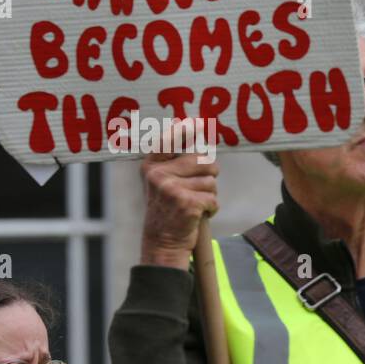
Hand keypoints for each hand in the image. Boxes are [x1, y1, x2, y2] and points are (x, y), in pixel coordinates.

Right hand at [139, 122, 219, 269]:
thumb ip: (177, 164)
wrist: (163, 242)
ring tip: (194, 204)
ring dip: (209, 195)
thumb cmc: (169, 210)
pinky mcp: (186, 203)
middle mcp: (158, 174)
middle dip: (210, 172)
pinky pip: (213, 199)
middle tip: (201, 188)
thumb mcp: (163, 184)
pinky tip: (198, 215)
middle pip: (202, 160)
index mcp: (151, 166)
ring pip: (210, 181)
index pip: (170, 139)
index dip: (188, 129)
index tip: (200, 121)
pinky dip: (211, 209)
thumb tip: (204, 142)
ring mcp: (171, 188)